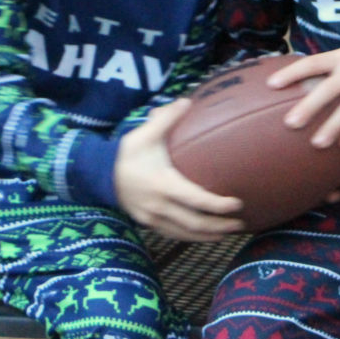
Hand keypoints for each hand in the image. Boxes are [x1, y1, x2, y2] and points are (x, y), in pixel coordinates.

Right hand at [114, 100, 245, 240]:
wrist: (100, 173)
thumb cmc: (126, 153)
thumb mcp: (145, 133)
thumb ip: (166, 118)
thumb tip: (187, 101)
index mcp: (162, 184)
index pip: (195, 199)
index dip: (217, 205)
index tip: (236, 204)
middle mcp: (159, 205)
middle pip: (194, 223)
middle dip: (218, 227)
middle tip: (239, 225)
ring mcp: (152, 218)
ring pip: (184, 234)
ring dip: (207, 236)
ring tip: (226, 234)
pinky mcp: (148, 223)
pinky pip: (173, 234)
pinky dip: (190, 237)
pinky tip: (202, 235)